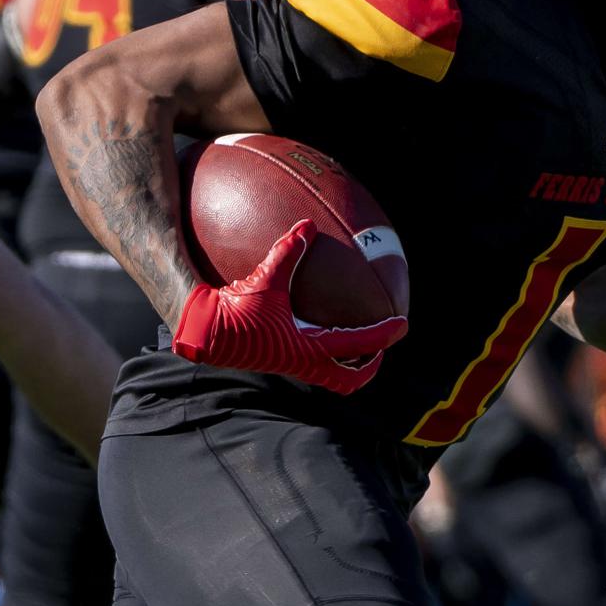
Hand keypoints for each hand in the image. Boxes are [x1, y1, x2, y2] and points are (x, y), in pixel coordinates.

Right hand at [173, 221, 409, 395]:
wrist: (202, 336)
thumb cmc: (233, 313)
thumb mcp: (264, 280)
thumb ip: (288, 252)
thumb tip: (306, 225)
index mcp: (309, 350)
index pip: (359, 346)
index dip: (385, 335)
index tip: (403, 326)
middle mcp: (303, 363)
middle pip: (348, 380)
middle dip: (369, 367)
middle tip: (380, 349)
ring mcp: (290, 364)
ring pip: (329, 376)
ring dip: (346, 364)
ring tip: (356, 345)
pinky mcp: (277, 358)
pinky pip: (308, 359)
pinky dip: (320, 348)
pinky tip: (311, 326)